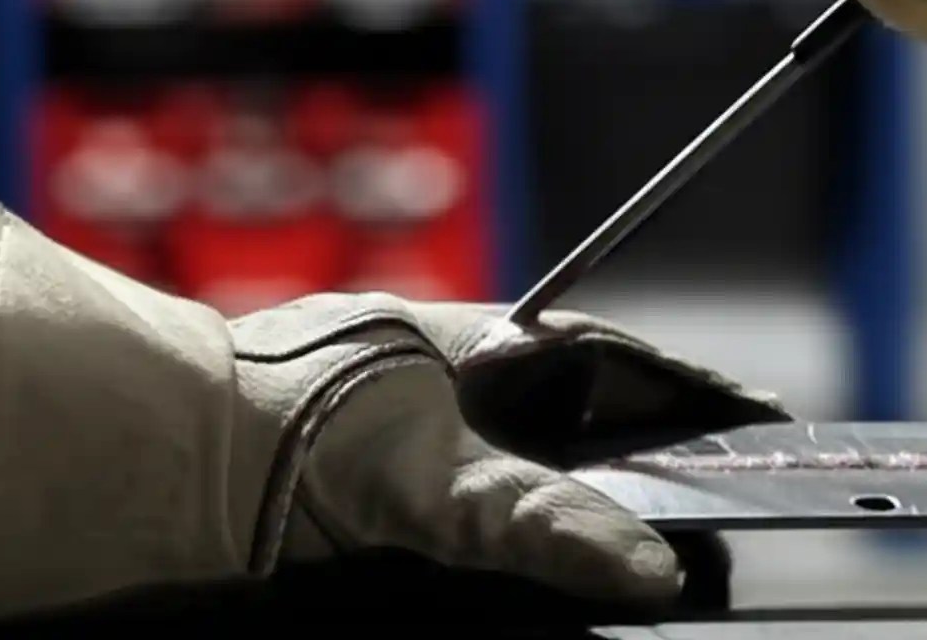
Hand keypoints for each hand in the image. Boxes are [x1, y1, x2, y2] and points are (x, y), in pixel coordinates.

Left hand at [0, 204, 789, 618]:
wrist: (166, 460)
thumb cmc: (283, 423)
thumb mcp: (427, 476)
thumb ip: (536, 518)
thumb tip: (646, 566)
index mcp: (488, 350)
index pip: (623, 364)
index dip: (693, 398)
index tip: (759, 426)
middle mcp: (471, 392)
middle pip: (594, 428)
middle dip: (657, 466)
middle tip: (721, 507)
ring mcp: (438, 446)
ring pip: (547, 479)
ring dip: (598, 512)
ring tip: (664, 552)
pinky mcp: (408, 500)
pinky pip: (499, 523)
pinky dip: (538, 546)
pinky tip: (565, 577)